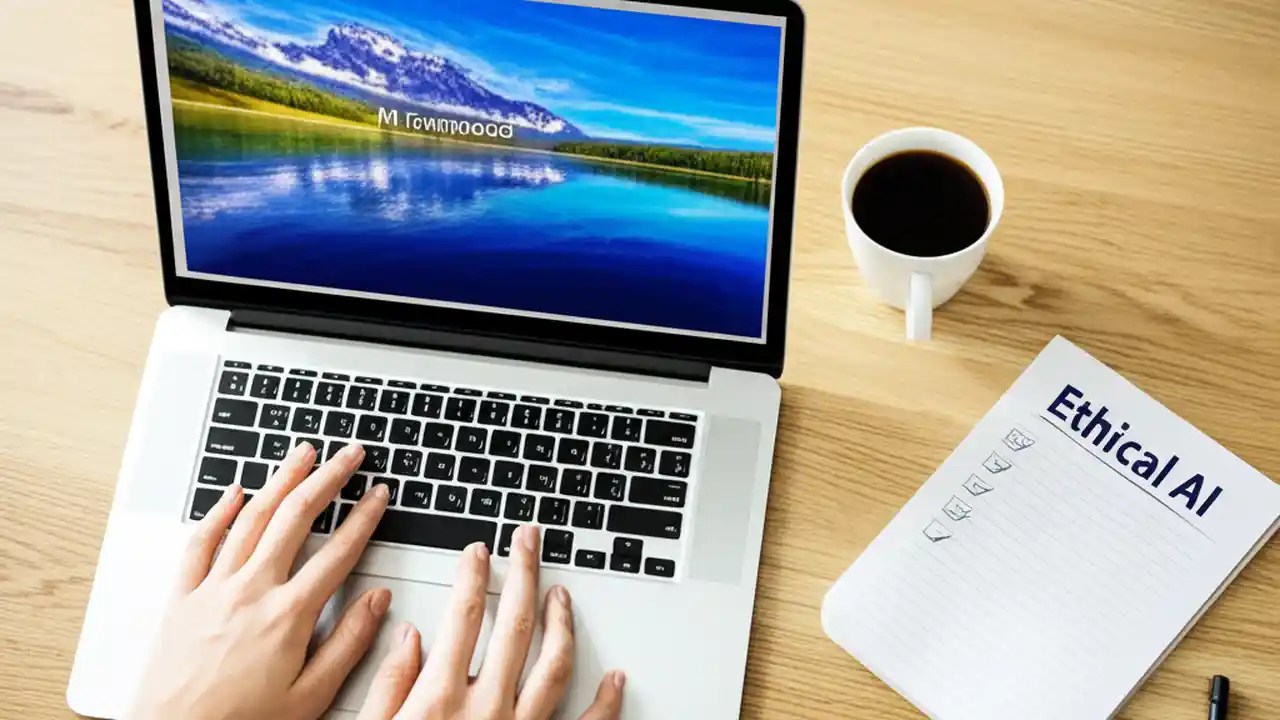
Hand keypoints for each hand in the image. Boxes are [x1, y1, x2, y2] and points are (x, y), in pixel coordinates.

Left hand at [128, 442, 391, 719]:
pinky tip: (234, 492)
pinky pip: (201, 542)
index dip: (365, 517)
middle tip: (349, 454)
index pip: (339, 552)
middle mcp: (251, 591)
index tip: (379, 494)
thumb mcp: (311, 696)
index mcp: (289, 615)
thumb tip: (378, 601)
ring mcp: (213, 589)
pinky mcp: (182, 598)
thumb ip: (349, 643)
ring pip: (252, 518)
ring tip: (302, 453)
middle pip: (297, 517)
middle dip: (328, 478)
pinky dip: (219, 512)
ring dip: (281, 479)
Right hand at [358, 526, 624, 719]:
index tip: (478, 550)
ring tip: (561, 593)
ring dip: (560, 621)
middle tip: (530, 540)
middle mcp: (486, 709)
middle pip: (513, 624)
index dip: (472, 573)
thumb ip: (387, 687)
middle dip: (523, 573)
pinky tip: (616, 678)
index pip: (462, 614)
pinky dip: (606, 701)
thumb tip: (407, 636)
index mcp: (438, 698)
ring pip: (554, 663)